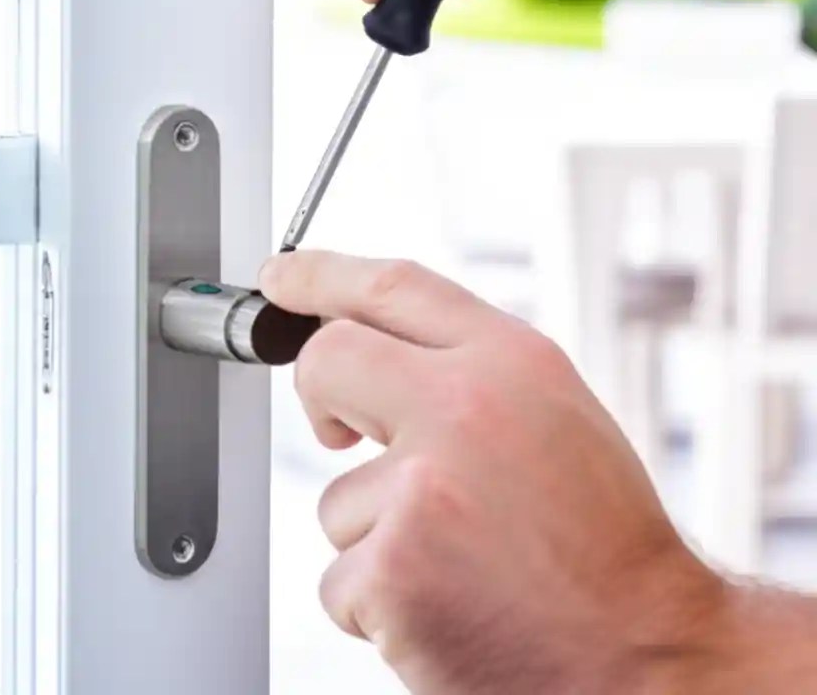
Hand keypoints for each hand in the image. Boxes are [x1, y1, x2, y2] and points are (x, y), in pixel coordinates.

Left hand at [259, 250, 727, 692]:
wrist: (648, 656)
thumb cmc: (603, 551)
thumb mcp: (556, 422)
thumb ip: (471, 379)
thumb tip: (379, 361)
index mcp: (513, 366)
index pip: (393, 288)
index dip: (323, 276)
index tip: (283, 278)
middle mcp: (463, 412)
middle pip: (329, 361)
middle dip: (318, 398)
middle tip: (337, 431)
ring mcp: (420, 490)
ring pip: (337, 501)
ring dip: (377, 542)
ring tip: (458, 568)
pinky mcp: (390, 571)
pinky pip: (340, 580)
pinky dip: (377, 608)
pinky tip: (445, 611)